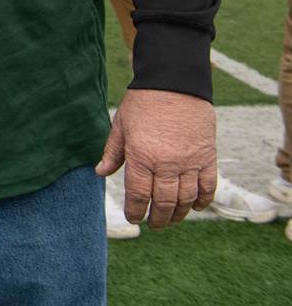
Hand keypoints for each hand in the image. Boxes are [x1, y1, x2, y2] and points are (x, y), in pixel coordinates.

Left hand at [96, 88, 215, 228]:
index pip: (138, 194)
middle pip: (163, 202)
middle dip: (157, 218)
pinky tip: (195, 207)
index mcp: (141, 156)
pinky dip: (203, 200)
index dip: (135, 211)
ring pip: (185, 199)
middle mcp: (166, 163)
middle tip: (153, 224)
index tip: (133, 218)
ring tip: (170, 220)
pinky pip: (208, 186)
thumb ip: (112, 153)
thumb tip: (100, 174)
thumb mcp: (120, 126)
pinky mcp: (208, 157)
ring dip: (178, 214)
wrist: (174, 83)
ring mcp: (189, 162)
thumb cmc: (142, 103)